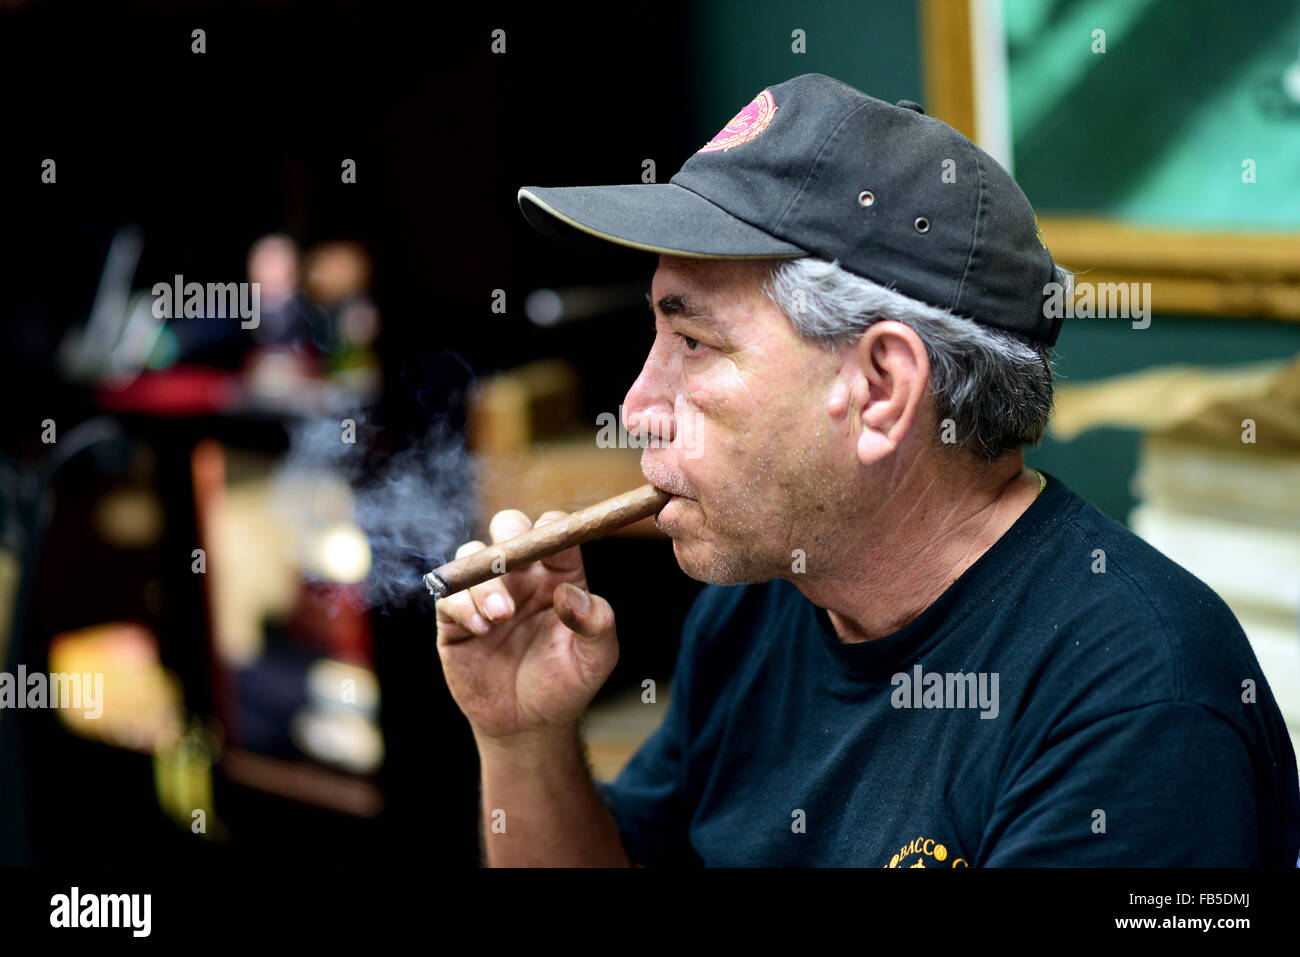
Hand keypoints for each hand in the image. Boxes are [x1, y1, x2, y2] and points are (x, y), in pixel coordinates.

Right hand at [435, 508, 618, 741]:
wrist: (528, 725)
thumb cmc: (567, 684)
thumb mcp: (596, 658)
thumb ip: (596, 623)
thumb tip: (572, 594)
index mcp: (559, 575)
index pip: (554, 534)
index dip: (553, 528)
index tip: (552, 538)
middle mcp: (522, 577)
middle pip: (508, 528)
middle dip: (508, 533)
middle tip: (510, 560)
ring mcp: (486, 594)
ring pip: (474, 556)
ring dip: (485, 581)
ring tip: (501, 616)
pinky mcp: (456, 619)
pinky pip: (449, 595)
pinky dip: (463, 606)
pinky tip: (482, 630)